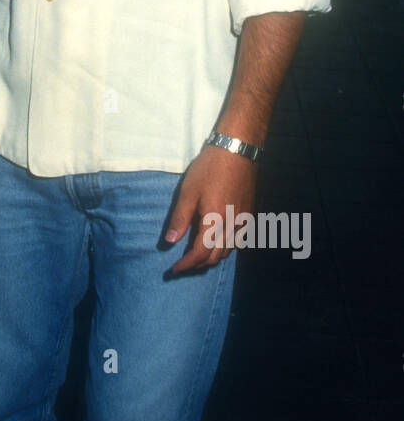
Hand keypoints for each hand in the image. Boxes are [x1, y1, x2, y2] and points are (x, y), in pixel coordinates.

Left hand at [164, 144, 257, 272]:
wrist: (238, 150)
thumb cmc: (209, 168)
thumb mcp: (188, 191)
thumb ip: (180, 219)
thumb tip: (170, 242)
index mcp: (215, 220)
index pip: (201, 253)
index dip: (187, 265)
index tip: (174, 269)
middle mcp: (233, 226)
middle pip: (216, 257)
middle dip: (198, 265)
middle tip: (182, 264)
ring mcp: (244, 221)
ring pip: (229, 252)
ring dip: (212, 258)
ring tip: (196, 255)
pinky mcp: (250, 215)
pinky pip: (238, 242)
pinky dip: (225, 248)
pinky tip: (215, 242)